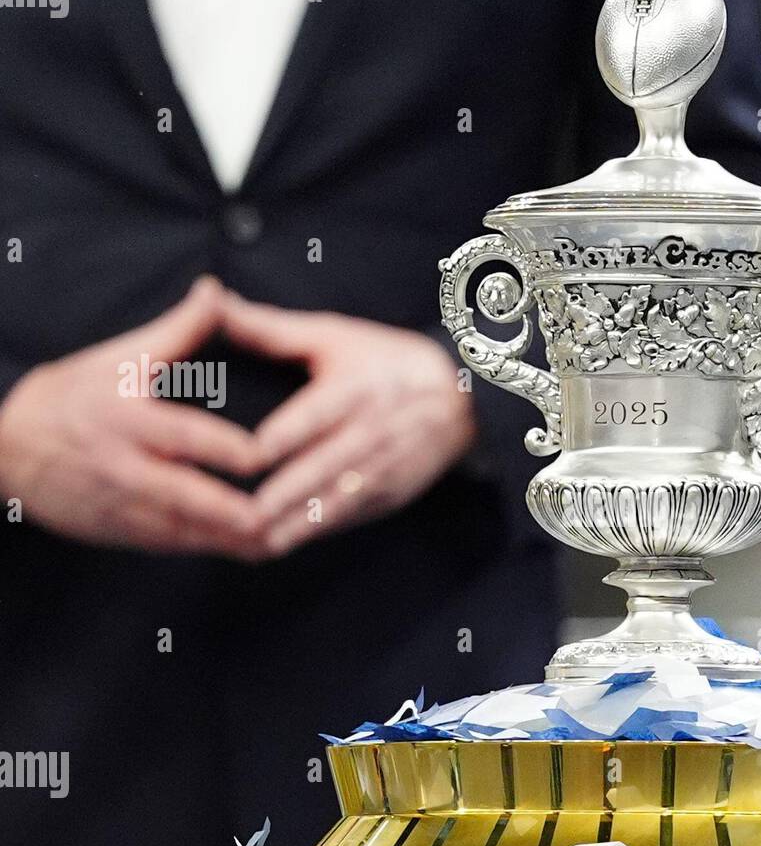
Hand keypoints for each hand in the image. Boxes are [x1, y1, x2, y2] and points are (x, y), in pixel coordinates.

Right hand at [0, 277, 264, 555]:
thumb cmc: (73, 395)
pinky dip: (204, 549)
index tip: (260, 456)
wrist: (4, 447)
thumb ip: (178, 330)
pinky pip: (166, 545)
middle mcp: (121, 464)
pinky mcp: (116, 530)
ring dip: (224, 540)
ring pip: (178, 529)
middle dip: (225, 511)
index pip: (180, 433)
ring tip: (273, 544)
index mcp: (125, 416)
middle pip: (180, 493)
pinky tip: (244, 552)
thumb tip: (216, 290)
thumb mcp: (120, 357)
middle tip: (270, 520)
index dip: (220, 447)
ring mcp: (118, 503)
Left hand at [221, 293, 475, 555]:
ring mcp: (384, 469)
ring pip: (332, 503)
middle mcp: (372, 432)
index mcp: (355, 388)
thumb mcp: (334, 336)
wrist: (462, 398)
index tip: (241, 459)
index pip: (312, 418)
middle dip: (278, 498)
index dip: (278, 441)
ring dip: (292, 526)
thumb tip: (212, 300)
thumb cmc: (385, 362)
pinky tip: (280, 545)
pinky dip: (314, 532)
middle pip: (319, 470)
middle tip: (233, 518)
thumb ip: (270, 329)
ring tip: (249, 544)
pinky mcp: (389, 495)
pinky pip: (348, 518)